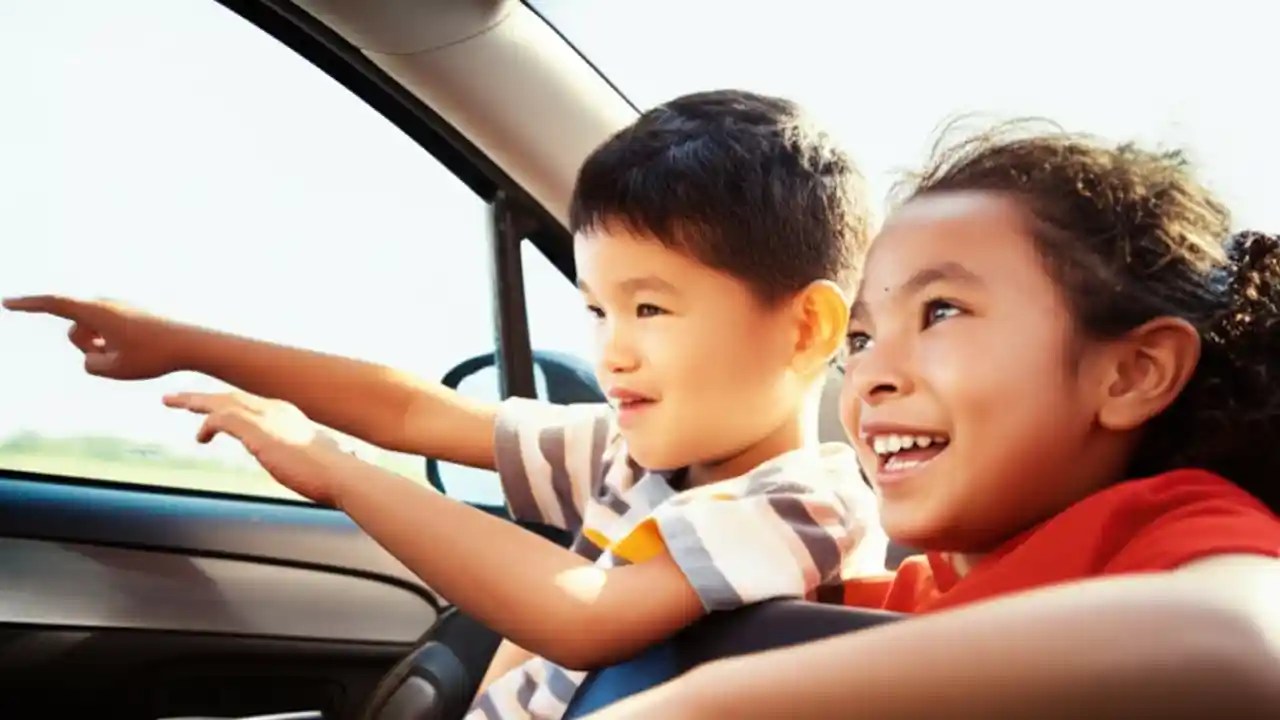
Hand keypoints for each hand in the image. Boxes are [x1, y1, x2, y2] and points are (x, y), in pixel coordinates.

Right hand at [2, 294, 188, 379]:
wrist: (192, 342)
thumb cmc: (154, 355)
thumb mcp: (114, 368)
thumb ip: (90, 364)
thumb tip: (92, 354)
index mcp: (97, 311)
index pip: (54, 304)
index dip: (28, 305)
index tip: (7, 304)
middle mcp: (106, 304)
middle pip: (77, 333)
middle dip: (88, 349)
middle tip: (120, 354)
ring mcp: (118, 309)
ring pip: (94, 336)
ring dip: (105, 350)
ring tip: (136, 353)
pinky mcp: (130, 316)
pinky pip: (110, 337)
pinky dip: (118, 349)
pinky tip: (141, 350)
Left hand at [164, 391, 348, 504]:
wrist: (339, 474)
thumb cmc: (332, 473)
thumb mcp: (317, 458)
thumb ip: (310, 456)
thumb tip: (327, 460)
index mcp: (287, 414)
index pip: (250, 403)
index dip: (227, 403)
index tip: (213, 408)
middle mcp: (275, 409)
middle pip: (230, 395)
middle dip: (203, 396)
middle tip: (177, 398)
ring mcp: (265, 417)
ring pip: (222, 400)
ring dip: (195, 401)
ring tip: (172, 402)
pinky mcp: (256, 430)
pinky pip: (222, 418)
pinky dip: (208, 423)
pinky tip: (201, 437)